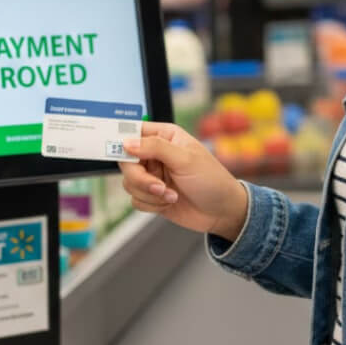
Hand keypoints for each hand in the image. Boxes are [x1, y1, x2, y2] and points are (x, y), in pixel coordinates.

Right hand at [120, 122, 247, 242]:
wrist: (222, 212)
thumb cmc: (212, 180)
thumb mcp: (185, 159)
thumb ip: (155, 148)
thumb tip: (127, 143)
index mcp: (164, 136)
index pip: (134, 131)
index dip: (123, 141)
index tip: (123, 153)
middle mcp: (155, 154)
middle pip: (126, 161)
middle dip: (140, 178)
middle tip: (158, 186)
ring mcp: (152, 175)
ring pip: (129, 182)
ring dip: (148, 193)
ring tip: (171, 195)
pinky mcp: (151, 195)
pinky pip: (135, 199)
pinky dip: (151, 204)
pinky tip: (170, 202)